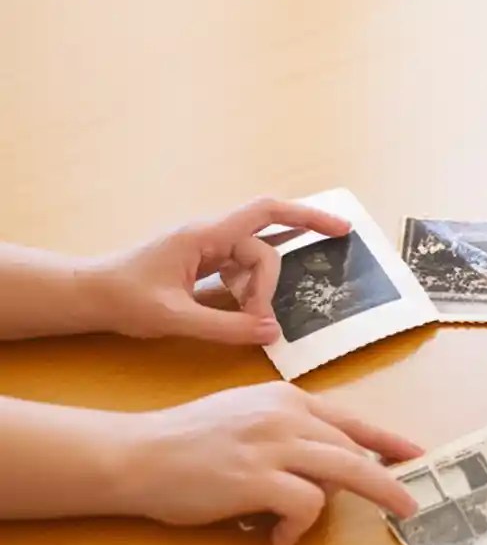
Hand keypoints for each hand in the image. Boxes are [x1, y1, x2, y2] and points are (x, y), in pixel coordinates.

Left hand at [91, 197, 350, 344]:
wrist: (87, 296)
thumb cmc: (123, 301)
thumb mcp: (174, 319)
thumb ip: (225, 327)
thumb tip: (272, 331)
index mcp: (205, 236)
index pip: (266, 213)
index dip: (308, 217)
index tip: (341, 230)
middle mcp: (210, 236)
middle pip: (263, 249)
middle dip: (268, 286)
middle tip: (258, 321)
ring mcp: (207, 249)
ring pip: (254, 262)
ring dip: (257, 291)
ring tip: (246, 320)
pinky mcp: (203, 264)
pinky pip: (240, 269)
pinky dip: (250, 288)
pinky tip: (251, 305)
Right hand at [120, 382, 421, 544]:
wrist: (138, 453)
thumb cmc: (186, 440)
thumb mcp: (246, 416)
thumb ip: (287, 431)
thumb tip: (322, 464)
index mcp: (286, 399)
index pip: (349, 418)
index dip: (385, 438)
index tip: (412, 452)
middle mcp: (286, 415)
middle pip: (356, 447)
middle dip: (388, 476)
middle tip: (409, 502)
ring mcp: (273, 445)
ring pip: (348, 470)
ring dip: (375, 496)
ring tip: (387, 517)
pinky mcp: (257, 478)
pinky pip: (307, 504)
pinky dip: (302, 526)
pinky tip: (283, 537)